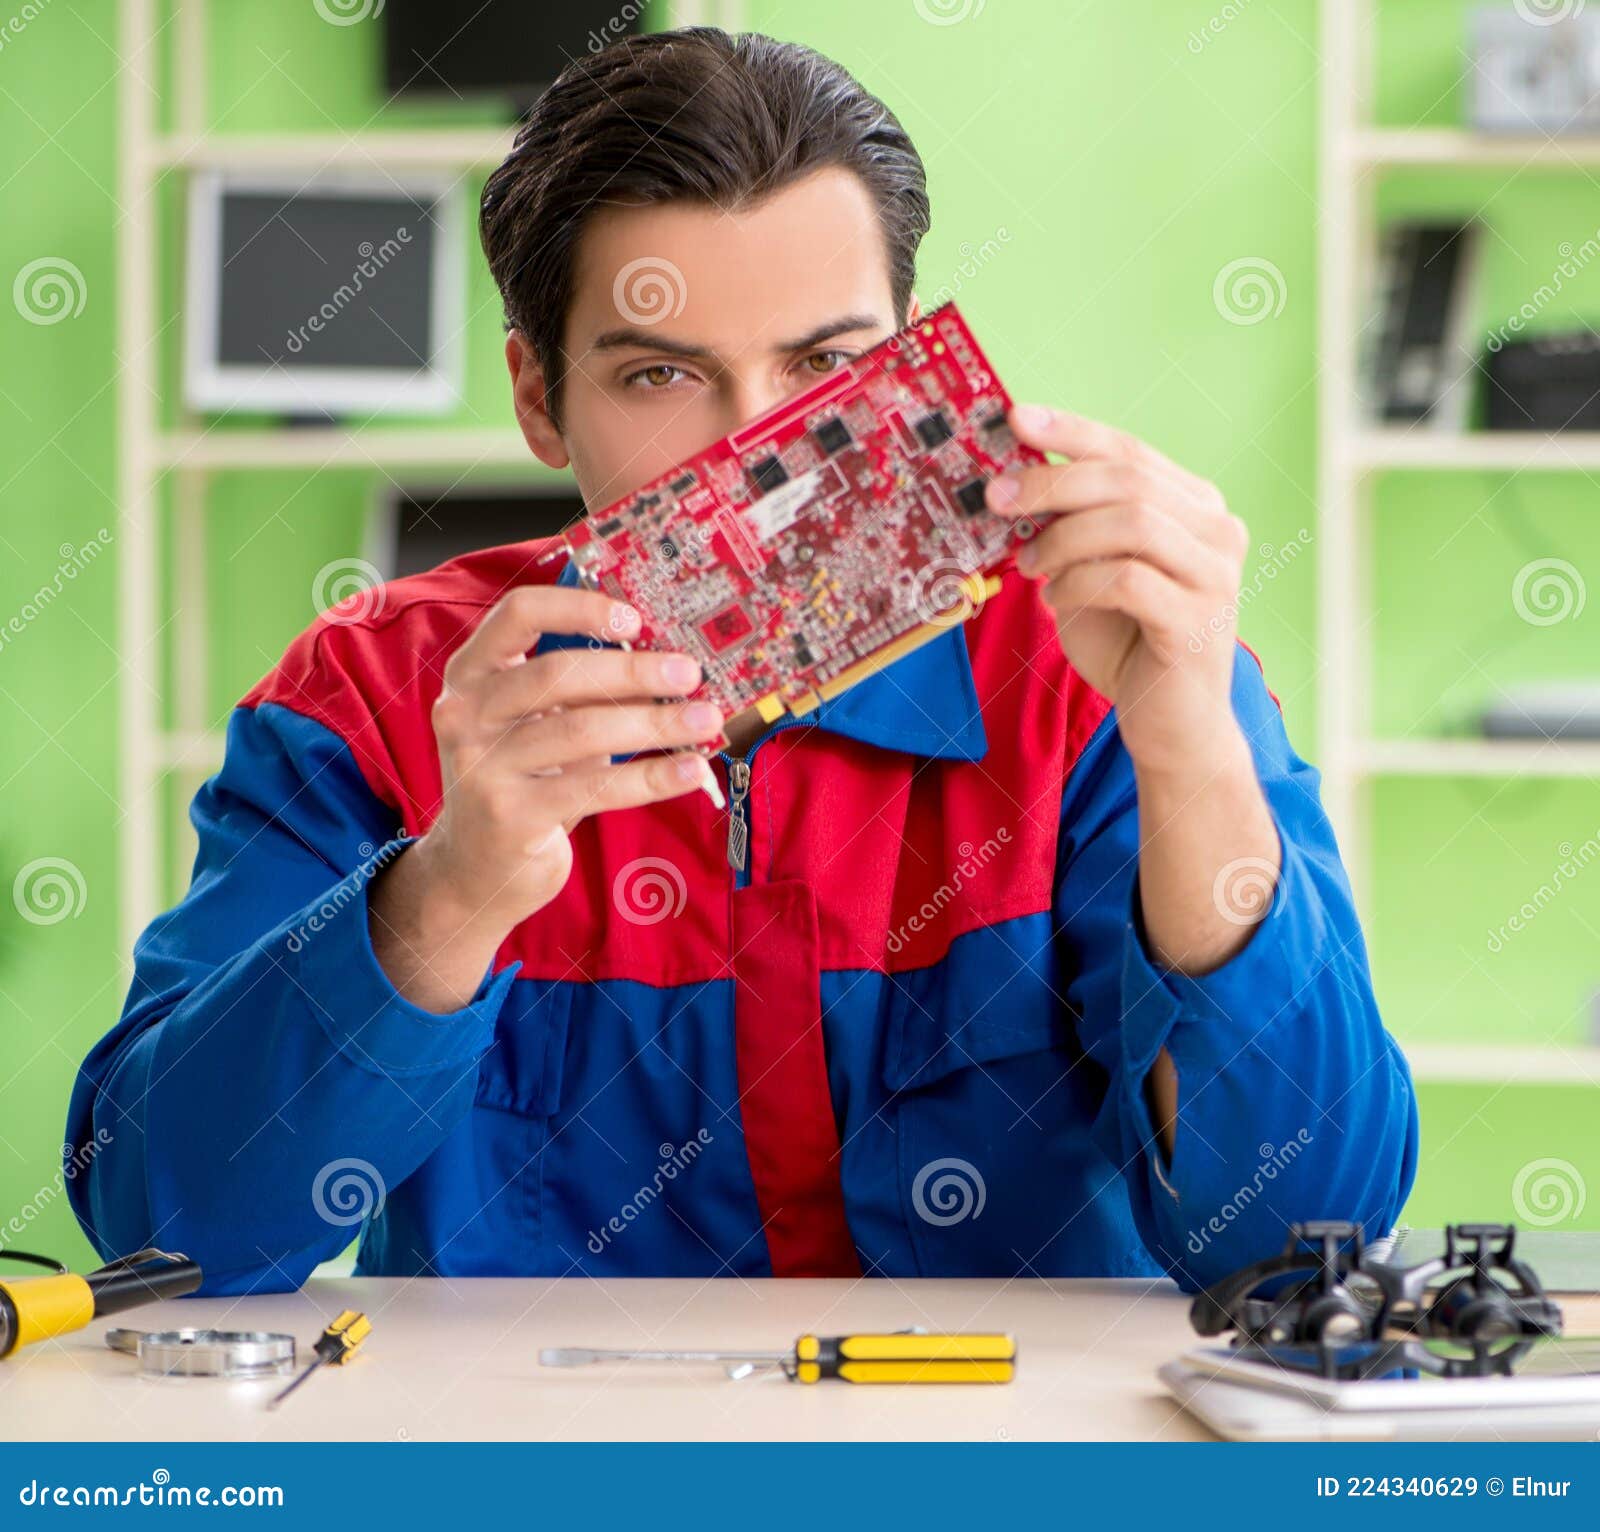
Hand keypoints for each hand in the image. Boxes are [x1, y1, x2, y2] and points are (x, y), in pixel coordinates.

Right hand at [370, 585, 722, 1009]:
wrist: (478, 868)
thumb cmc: (523, 780)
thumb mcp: (537, 724)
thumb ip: (579, 689)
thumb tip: (666, 664)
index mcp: (472, 673)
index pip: (518, 615)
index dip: (578, 607)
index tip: (634, 619)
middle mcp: (465, 713)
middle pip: (557, 674)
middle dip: (633, 671)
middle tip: (689, 674)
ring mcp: (482, 766)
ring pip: (581, 731)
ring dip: (654, 722)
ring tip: (704, 720)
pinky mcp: (510, 816)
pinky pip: (595, 787)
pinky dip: (651, 776)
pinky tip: (691, 770)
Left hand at [987, 404, 1250, 778]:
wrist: (1171, 725)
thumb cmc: (1127, 644)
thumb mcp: (1090, 573)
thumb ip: (1070, 529)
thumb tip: (1009, 484)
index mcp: (1194, 506)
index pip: (1129, 450)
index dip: (1071, 431)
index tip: (1015, 417)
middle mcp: (1216, 530)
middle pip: (1128, 479)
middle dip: (1052, 482)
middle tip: (997, 497)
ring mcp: (1216, 574)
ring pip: (1132, 522)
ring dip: (1064, 539)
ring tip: (1030, 565)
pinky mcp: (1199, 620)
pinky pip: (1128, 579)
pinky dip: (1080, 582)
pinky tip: (1059, 599)